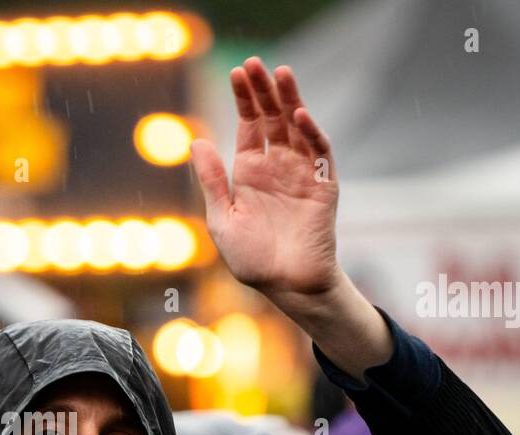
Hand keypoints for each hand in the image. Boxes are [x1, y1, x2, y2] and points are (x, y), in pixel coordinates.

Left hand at [191, 58, 390, 378]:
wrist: (286, 286)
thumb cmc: (253, 260)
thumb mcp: (222, 218)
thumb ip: (212, 181)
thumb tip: (196, 141)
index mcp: (250, 173)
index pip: (249, 126)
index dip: (244, 100)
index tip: (237, 72)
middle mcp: (277, 168)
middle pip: (272, 119)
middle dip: (264, 91)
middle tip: (255, 64)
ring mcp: (301, 174)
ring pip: (297, 127)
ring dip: (289, 100)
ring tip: (280, 73)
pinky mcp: (323, 186)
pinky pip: (318, 153)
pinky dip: (310, 133)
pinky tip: (298, 115)